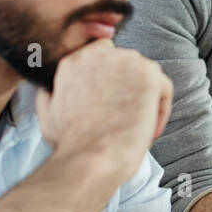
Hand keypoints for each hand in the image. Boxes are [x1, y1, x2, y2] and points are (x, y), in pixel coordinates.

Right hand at [34, 41, 172, 185]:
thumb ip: (50, 95)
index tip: (112, 103)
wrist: (92, 157)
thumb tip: (51, 91)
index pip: (103, 54)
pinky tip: (149, 130)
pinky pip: (163, 89)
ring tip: (138, 127)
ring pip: (146, 76)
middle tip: (127, 117)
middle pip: (127, 63)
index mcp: (75, 61)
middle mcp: (100, 54)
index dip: (112, 79)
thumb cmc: (71, 144)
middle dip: (130, 89)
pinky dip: (160, 110)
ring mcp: (126, 61)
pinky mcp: (149, 75)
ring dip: (146, 100)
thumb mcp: (47, 114)